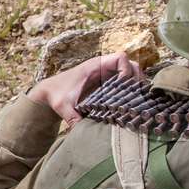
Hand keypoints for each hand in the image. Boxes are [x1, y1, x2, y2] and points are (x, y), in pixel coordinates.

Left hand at [27, 52, 143, 125]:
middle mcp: (104, 67)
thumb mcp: (63, 106)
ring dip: (137, 85)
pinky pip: (126, 82)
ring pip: (132, 73)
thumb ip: (72, 117)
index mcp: (95, 66)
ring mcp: (108, 74)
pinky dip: (131, 90)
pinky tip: (131, 103)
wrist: (49, 92)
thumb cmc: (56, 95)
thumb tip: (83, 130)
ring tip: (138, 100)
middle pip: (131, 65)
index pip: (121, 58)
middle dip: (137, 79)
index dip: (127, 70)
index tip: (124, 86)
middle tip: (138, 96)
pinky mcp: (109, 83)